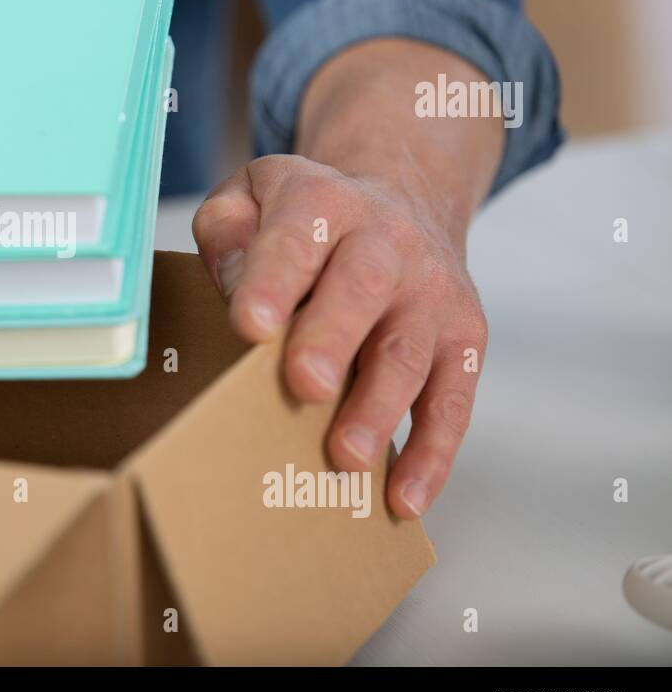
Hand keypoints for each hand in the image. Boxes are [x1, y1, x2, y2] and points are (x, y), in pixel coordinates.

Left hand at [192, 38, 503, 518]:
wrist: (404, 195)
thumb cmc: (307, 218)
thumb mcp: (252, 197)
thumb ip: (228, 234)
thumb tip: (234, 295)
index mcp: (324, 202)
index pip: (295, 240)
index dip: (273, 281)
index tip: (250, 326)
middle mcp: (387, 241)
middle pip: (363, 288)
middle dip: (333, 339)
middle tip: (305, 387)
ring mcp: (431, 293)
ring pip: (408, 351)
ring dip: (379, 408)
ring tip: (344, 457)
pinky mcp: (464, 338)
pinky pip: (454, 399)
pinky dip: (433, 452)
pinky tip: (403, 496)